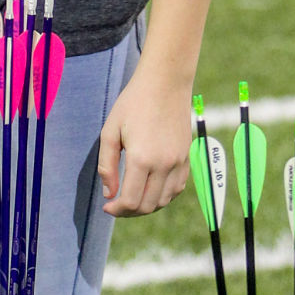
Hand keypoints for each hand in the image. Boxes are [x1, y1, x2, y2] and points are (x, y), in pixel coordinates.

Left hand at [98, 71, 191, 215]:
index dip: (117, 210)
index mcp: (141, 159)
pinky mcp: (186, 157)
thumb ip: (107, 166)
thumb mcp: (110, 131)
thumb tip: (109, 194)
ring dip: (147, 206)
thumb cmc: (133, 103)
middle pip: (148, 206)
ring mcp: (178, 161)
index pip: (131, 201)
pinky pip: (178, 188)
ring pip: (164, 200)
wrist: (165, 83)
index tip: (107, 207)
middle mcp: (163, 164)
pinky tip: (151, 190)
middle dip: (129, 211)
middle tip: (117, 204)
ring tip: (133, 198)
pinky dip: (164, 196)